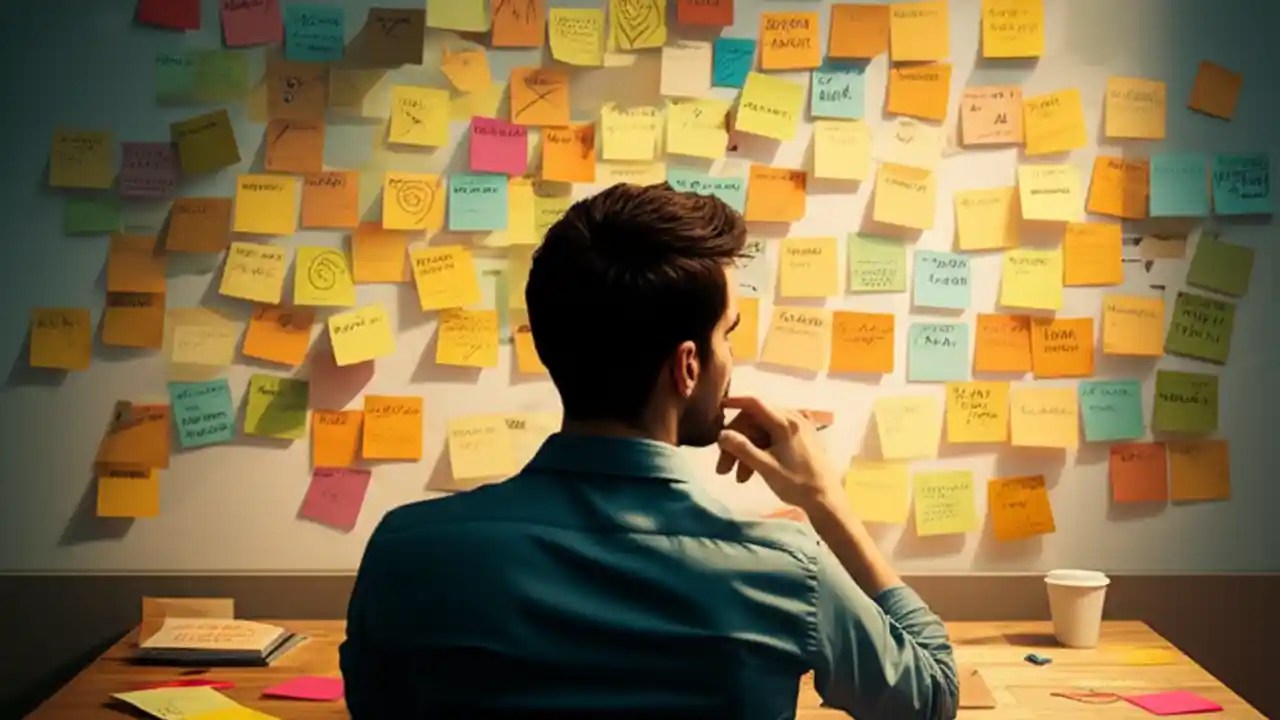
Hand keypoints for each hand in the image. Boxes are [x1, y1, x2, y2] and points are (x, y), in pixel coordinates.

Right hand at [715, 396, 840, 511]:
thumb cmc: (796, 483)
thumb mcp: (766, 467)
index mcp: (785, 423)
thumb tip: (721, 434)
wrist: (826, 499)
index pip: (755, 404)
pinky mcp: (802, 438)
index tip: (718, 408)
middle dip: (736, 442)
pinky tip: (751, 472)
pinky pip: (774, 437)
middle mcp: (793, 419)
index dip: (735, 402)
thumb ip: (742, 448)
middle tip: (723, 467)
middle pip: (755, 421)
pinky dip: (760, 451)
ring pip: (762, 432)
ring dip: (746, 451)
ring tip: (738, 478)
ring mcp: (799, 428)